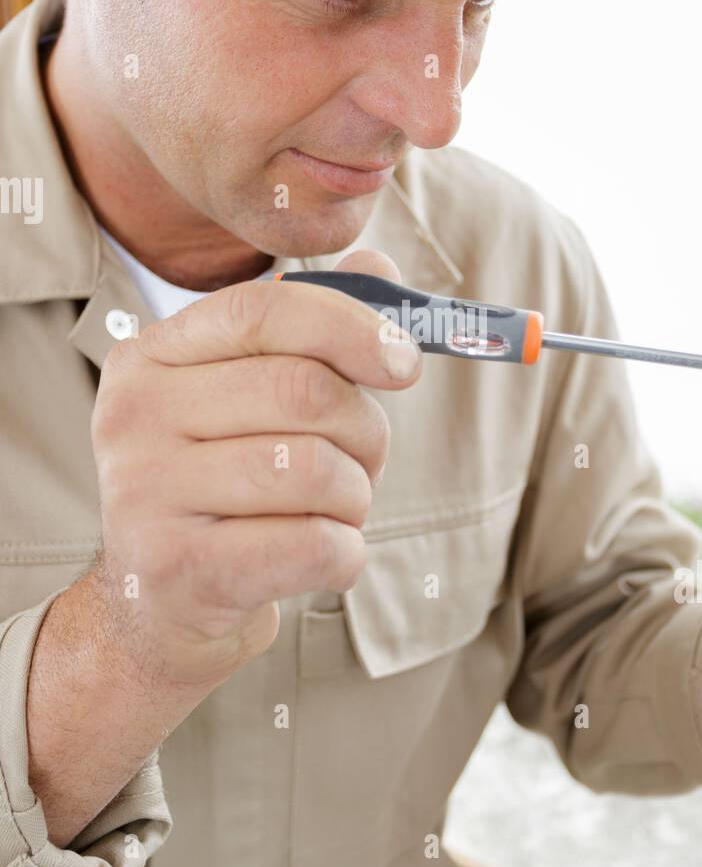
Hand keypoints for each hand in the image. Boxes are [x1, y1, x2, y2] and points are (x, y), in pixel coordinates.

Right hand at [88, 249, 421, 687]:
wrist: (164, 602)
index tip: (406, 364)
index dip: (350, 328)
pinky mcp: (176, 568)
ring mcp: (143, 494)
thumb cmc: (228, 483)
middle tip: (367, 458)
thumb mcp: (250, 397)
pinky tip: (325, 556)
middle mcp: (132, 416)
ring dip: (356, 495)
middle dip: (366, 429)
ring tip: (336, 509)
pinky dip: (346, 552)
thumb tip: (375, 264)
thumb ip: (309, 326)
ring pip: (315, 471)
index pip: (262, 311)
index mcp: (150, 356)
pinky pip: (314, 545)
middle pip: (302, 392)